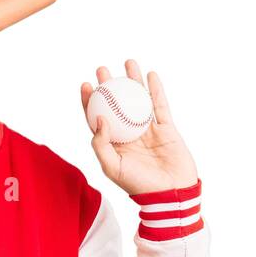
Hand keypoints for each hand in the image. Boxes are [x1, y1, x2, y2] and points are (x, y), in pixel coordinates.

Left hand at [82, 59, 197, 194]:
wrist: (169, 193)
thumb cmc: (138, 185)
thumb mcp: (112, 167)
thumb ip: (101, 144)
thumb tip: (99, 118)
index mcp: (113, 144)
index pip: (97, 118)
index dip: (90, 101)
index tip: (86, 84)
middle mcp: (129, 134)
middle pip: (116, 104)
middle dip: (108, 86)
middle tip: (102, 69)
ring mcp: (148, 130)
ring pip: (138, 100)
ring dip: (133, 81)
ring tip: (128, 62)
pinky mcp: (166, 129)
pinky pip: (160, 105)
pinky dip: (155, 90)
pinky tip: (150, 75)